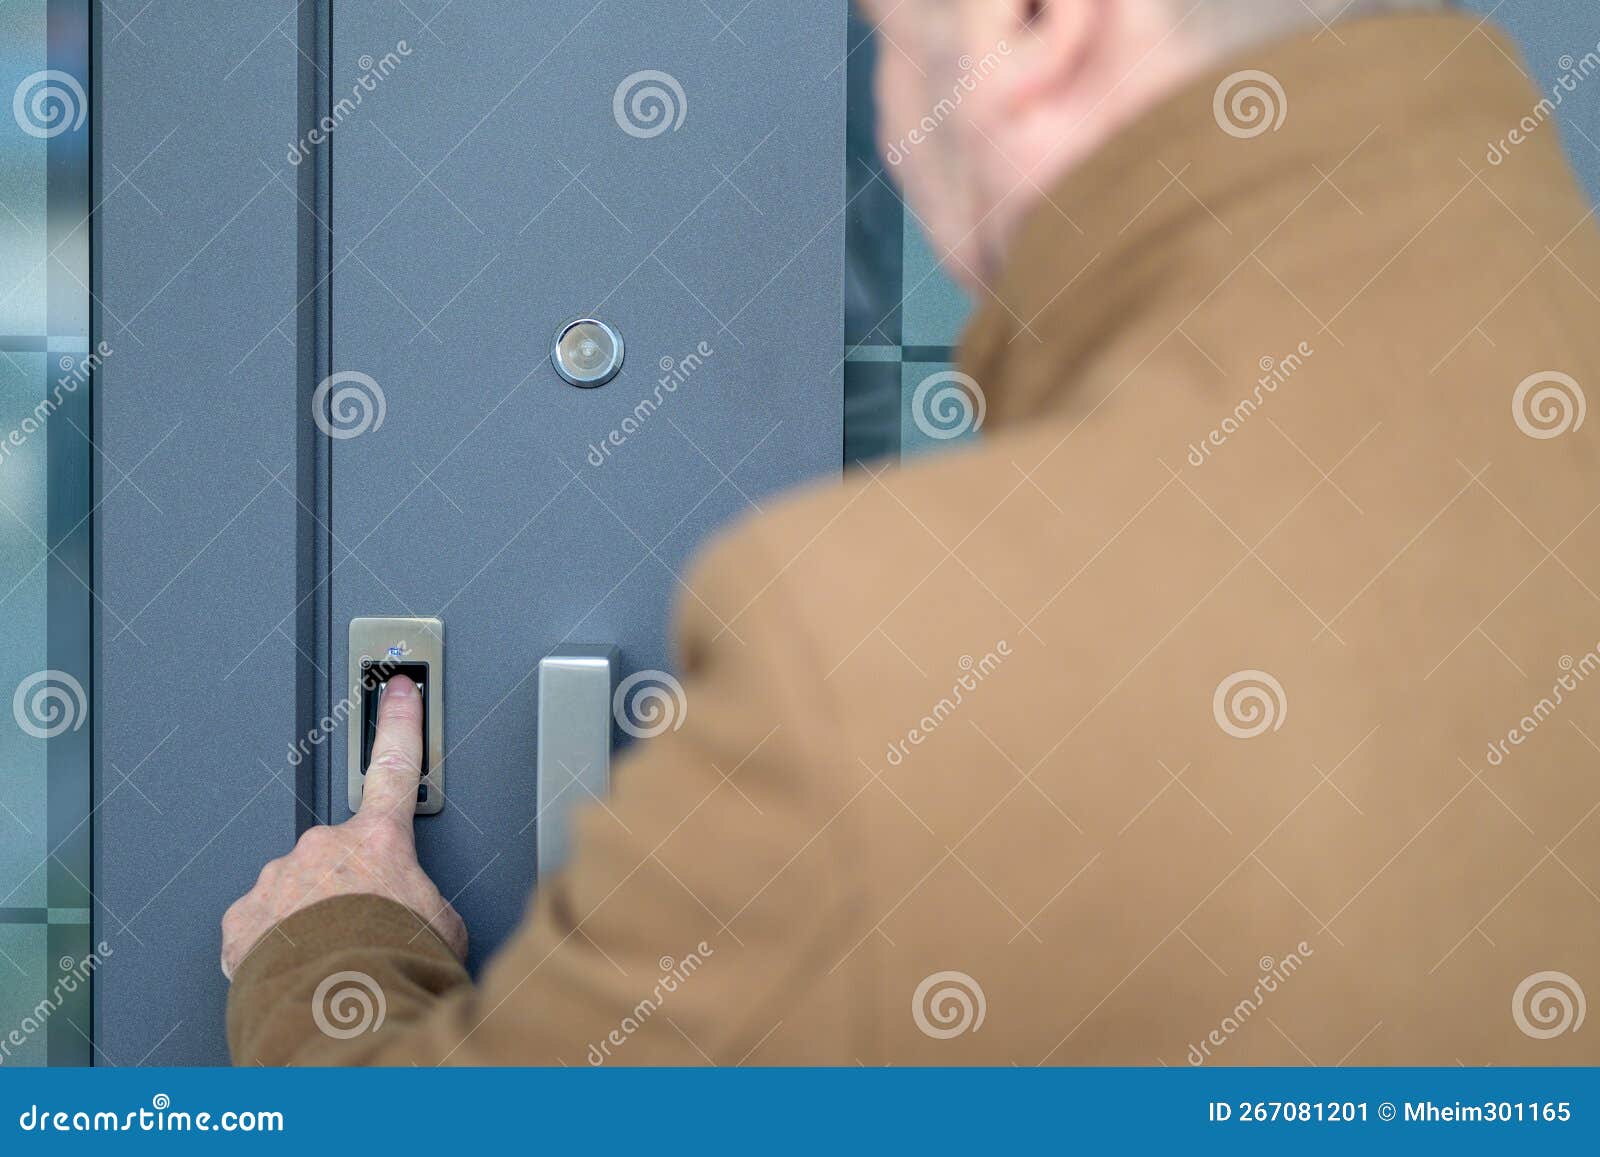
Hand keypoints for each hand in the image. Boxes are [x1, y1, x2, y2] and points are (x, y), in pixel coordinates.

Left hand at [220, 675, 466, 977]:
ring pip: (294, 892)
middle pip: (338, 857)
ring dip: (310, 920)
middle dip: (349, 889)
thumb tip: (425, 912)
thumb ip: (428, 899)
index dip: (400, 724)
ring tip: (332, 963)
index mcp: (379, 842)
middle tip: (366, 931)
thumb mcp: (447, 924)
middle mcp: (322, 851)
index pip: (396, 767)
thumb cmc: (394, 964)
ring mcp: (276, 883)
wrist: (339, 1010)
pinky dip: (275, 946)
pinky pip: (258, 926)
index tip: (397, 691)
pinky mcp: (240, 922)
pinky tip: (297, 970)